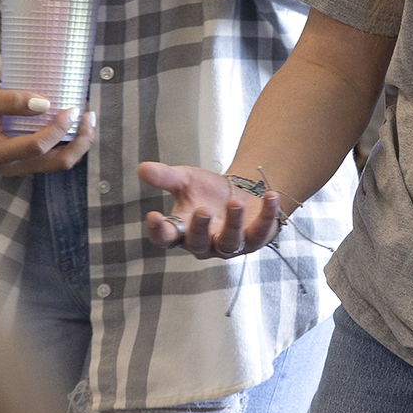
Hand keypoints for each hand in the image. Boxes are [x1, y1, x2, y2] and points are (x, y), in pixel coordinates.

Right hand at [0, 86, 94, 175]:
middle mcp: (13, 167)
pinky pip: (61, 157)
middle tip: (89, 115)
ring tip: (89, 118)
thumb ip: (10, 100)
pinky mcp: (35, 163)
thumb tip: (45, 105)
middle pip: (57, 162)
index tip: (71, 109)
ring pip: (63, 163)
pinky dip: (75, 143)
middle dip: (80, 140)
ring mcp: (26, 168)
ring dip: (82, 143)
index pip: (36, 147)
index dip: (58, 129)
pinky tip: (79, 124)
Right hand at [138, 161, 281, 257]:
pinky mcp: (255, 239)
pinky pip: (261, 231)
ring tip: (235, 202)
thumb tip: (142, 168)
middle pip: (198, 243)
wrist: (241, 192)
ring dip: (233, 223)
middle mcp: (205, 243)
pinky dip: (267, 214)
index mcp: (182, 231)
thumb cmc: (208, 192)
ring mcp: (230, 244)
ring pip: (229, 242)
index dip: (158, 230)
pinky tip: (270, 196)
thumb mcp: (186, 180)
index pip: (164, 238)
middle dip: (199, 228)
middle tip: (203, 210)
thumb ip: (166, 177)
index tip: (154, 215)